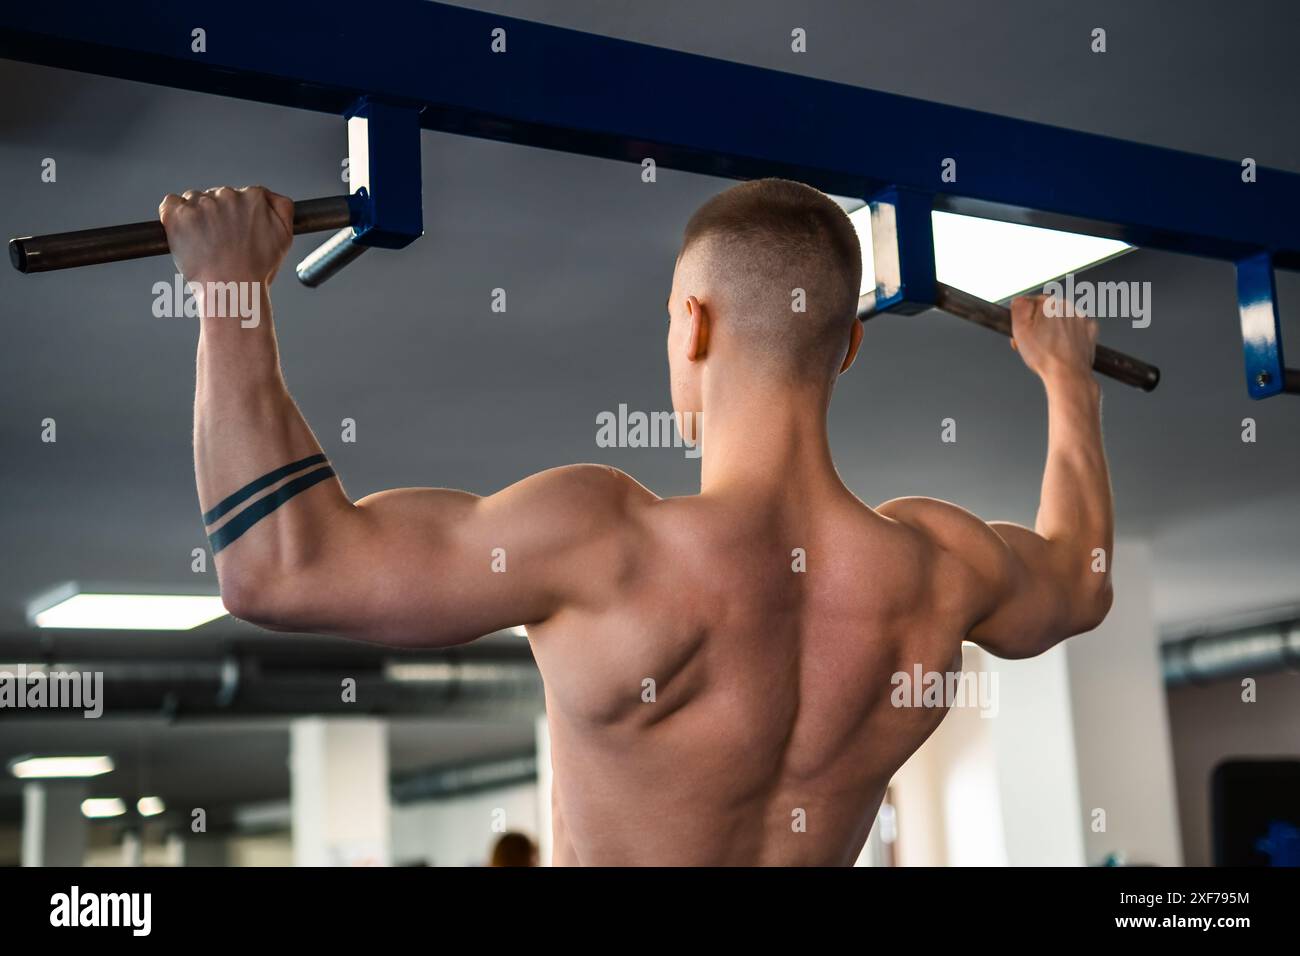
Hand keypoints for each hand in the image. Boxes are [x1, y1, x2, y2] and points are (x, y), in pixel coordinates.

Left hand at [158, 186, 294, 285]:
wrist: (232, 290)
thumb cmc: (257, 271)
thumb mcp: (285, 237)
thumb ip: (283, 209)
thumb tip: (271, 197)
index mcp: (254, 197)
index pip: (243, 194)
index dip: (238, 215)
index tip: (236, 232)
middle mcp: (227, 195)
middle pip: (217, 196)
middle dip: (217, 215)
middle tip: (221, 243)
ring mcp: (200, 203)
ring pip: (194, 199)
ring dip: (196, 216)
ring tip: (204, 244)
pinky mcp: (177, 215)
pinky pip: (170, 203)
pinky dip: (174, 215)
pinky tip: (184, 233)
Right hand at [1009, 293, 1097, 384]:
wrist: (1068, 374)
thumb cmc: (1045, 356)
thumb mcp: (1019, 329)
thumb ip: (1018, 306)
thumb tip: (1020, 299)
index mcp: (1049, 303)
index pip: (1031, 303)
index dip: (1024, 319)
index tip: (1024, 332)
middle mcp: (1067, 306)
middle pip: (1047, 311)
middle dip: (1040, 324)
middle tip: (1034, 343)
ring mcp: (1081, 318)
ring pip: (1062, 319)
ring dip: (1055, 329)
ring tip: (1049, 348)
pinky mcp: (1090, 330)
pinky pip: (1077, 329)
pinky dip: (1070, 336)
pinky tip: (1064, 347)